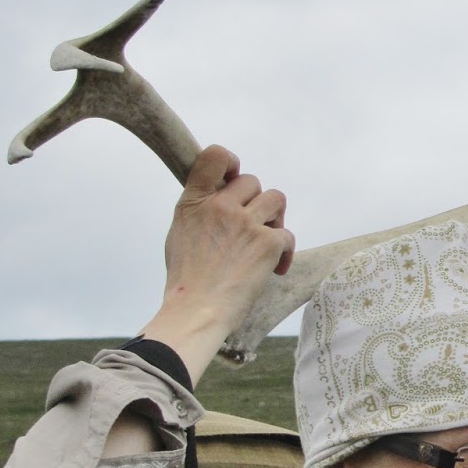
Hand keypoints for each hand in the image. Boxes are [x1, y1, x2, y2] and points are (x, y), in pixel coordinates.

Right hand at [141, 146, 295, 382]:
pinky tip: (275, 268)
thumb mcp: (180, 234)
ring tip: (265, 241)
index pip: (215, 156)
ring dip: (274, 218)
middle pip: (253, 181)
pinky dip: (285, 252)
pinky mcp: (267, 243)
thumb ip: (198, 210)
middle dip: (256, 201)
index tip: (233, 180)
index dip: (231, 163)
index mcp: (194, 202)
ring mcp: (245, 223)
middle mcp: (220, 206)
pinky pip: (287, 234)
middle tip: (252, 227)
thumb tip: (216, 200)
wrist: (197, 311)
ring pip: (276, 199)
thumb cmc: (187, 281)